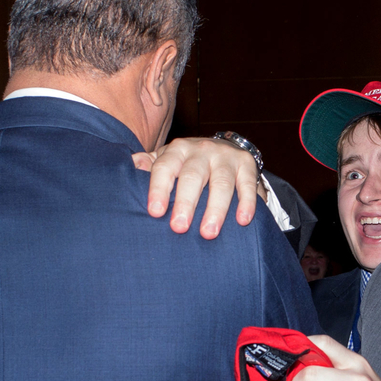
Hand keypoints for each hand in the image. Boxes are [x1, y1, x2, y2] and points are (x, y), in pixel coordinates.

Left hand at [132, 135, 261, 238]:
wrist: (224, 148)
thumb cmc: (188, 163)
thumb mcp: (167, 159)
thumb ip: (149, 164)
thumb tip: (131, 165)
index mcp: (177, 150)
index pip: (165, 168)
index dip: (159, 189)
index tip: (155, 212)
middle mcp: (201, 150)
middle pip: (193, 176)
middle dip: (186, 202)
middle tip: (179, 227)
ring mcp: (226, 157)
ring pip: (221, 182)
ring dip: (216, 209)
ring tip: (209, 232)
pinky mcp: (247, 165)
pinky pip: (248, 184)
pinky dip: (247, 202)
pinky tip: (242, 221)